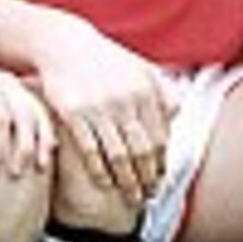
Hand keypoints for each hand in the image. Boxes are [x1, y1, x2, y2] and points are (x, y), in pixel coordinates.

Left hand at [0, 44, 57, 175]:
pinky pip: (38, 109)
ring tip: (40, 167)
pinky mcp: (15, 89)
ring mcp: (10, 83)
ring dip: (41, 139)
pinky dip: (45, 130)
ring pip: (37, 110)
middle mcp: (0, 79)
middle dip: (23, 146)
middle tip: (15, 175)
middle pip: (23, 113)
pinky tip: (47, 151)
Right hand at [31, 20, 171, 198]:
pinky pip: (90, 150)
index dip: (161, 163)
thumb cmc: (106, 59)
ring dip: (126, 181)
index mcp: (144, 90)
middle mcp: (124, 100)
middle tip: (148, 196)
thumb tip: (177, 114)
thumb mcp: (139, 66)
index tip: (161, 179)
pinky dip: (99, 171)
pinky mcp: (73, 113)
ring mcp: (98, 107)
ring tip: (131, 197)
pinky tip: (104, 183)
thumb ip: (162, 89)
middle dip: (147, 179)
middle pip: (141, 151)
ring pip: (117, 156)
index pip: (159, 138)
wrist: (65, 44)